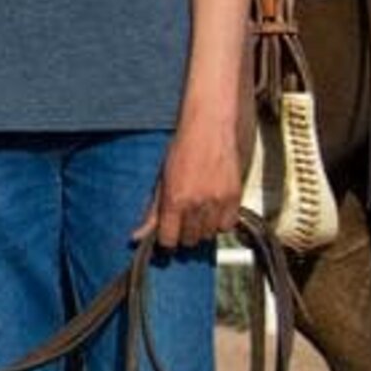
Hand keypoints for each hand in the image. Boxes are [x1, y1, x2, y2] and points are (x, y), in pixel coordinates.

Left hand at [141, 114, 243, 253]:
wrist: (209, 130)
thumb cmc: (181, 151)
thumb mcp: (161, 180)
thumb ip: (151, 211)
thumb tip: (136, 237)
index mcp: (174, 200)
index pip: (169, 240)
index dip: (166, 240)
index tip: (167, 234)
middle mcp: (196, 204)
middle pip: (189, 240)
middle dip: (183, 234)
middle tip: (182, 219)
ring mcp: (217, 202)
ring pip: (207, 234)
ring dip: (201, 229)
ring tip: (197, 212)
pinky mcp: (234, 197)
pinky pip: (227, 225)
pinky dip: (219, 223)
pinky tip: (213, 210)